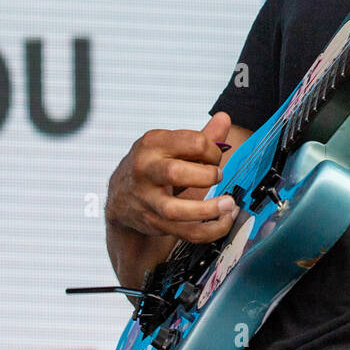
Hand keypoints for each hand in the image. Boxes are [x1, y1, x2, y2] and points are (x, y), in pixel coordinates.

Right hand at [104, 110, 239, 244]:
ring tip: (228, 204)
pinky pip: (185, 232)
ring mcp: (147, 199)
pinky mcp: (154, 222)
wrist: (121, 196)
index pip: (192, 142)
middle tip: (217, 175)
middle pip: (175, 173)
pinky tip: (224, 221)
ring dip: (208, 209)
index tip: (214, 158)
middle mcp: (145, 170)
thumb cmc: (152, 166)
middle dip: (206, 175)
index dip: (212, 151)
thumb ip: (200, 136)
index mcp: (152, 144)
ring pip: (175, 209)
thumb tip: (225, 118)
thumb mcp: (170, 145)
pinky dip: (209, 230)